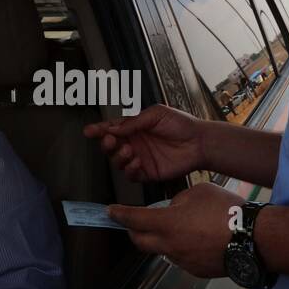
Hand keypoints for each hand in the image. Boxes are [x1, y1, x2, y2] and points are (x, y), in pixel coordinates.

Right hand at [83, 104, 206, 182]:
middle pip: (111, 147)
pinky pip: (131, 175)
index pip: (112, 129)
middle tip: (111, 140)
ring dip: (118, 157)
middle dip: (107, 144)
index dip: (99, 130)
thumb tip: (114, 128)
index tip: (89, 131)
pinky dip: (129, 169)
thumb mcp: (156, 114)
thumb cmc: (181, 124)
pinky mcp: (148, 173)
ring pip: (118, 162)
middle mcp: (135, 143)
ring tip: (129, 150)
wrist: (199, 142)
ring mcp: (140, 159)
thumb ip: (133, 121)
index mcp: (135, 128)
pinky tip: (137, 162)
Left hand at [108, 182, 243, 277]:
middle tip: (135, 221)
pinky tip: (196, 239)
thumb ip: (178, 200)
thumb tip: (173, 208)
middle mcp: (170, 246)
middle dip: (133, 230)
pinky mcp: (195, 270)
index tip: (111, 211)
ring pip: (161, 250)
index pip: (134, 219)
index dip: (119, 214)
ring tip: (178, 227)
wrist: (253, 238)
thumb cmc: (228, 212)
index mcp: (167, 223)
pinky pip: (180, 258)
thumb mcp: (198, 192)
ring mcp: (182, 261)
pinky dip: (181, 248)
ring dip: (161, 239)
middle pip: (140, 241)